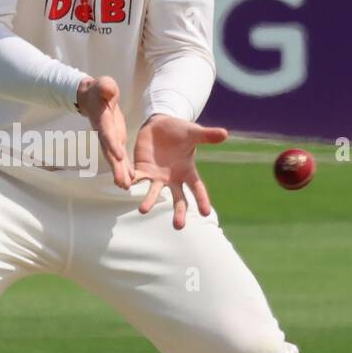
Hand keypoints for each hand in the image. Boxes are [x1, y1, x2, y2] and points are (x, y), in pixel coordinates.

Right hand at [76, 75, 132, 188]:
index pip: (107, 133)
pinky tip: (131, 180)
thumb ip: (105, 87)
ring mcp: (110, 139)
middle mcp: (105, 133)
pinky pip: (120, 157)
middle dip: (116, 168)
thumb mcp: (103, 84)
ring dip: (120, 173)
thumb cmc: (99, 90)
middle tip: (122, 183)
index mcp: (102, 120)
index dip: (112, 144)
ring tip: (126, 187)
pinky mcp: (116, 141)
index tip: (118, 156)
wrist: (93, 98)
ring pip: (114, 158)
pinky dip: (124, 168)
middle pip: (110, 152)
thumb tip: (108, 89)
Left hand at [131, 115, 227, 229]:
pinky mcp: (142, 169)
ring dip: (149, 201)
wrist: (160, 126)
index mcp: (188, 172)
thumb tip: (225, 133)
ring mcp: (157, 177)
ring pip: (153, 192)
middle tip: (179, 226)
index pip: (197, 188)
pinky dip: (132, 182)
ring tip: (143, 210)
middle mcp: (173, 179)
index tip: (206, 213)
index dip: (202, 200)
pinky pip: (137, 178)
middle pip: (178, 198)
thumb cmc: (180, 132)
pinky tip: (125, 186)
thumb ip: (207, 136)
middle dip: (178, 212)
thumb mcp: (193, 133)